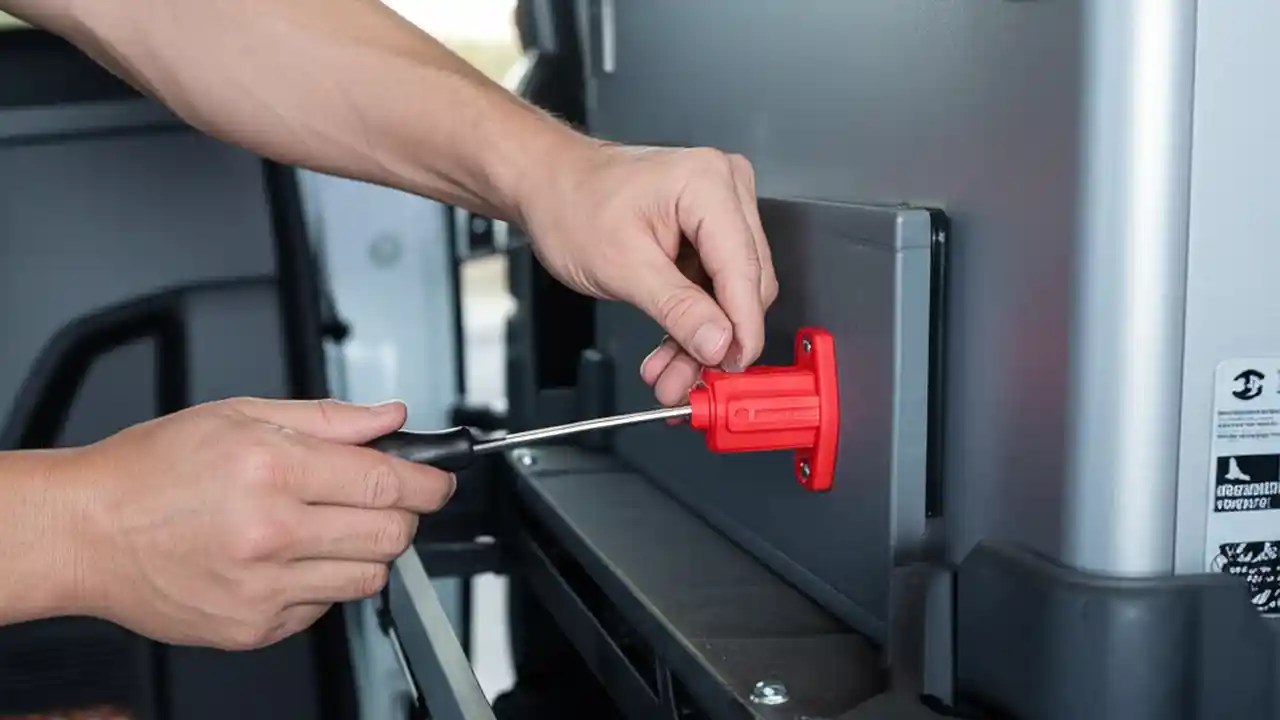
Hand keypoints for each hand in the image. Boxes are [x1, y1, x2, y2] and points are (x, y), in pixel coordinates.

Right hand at [63, 398, 452, 649]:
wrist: (87, 531)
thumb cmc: (152, 470)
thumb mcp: (241, 415)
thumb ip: (330, 418)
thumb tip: (390, 417)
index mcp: (273, 470)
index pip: (389, 483)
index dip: (429, 481)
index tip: (439, 480)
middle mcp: (272, 532)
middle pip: (392, 535)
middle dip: (404, 516)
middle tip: (384, 501)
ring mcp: (263, 588)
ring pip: (367, 577)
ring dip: (366, 551)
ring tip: (326, 528)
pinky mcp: (252, 628)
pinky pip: (323, 608)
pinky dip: (320, 583)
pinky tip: (286, 559)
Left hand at [522, 143, 777, 405]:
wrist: (549, 186)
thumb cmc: (572, 205)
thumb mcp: (622, 266)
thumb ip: (677, 307)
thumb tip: (719, 342)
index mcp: (708, 184)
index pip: (744, 268)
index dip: (743, 327)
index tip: (734, 367)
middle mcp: (725, 189)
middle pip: (743, 283)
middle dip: (716, 339)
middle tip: (686, 380)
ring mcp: (719, 208)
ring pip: (729, 292)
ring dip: (702, 338)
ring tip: (671, 375)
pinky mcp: (708, 230)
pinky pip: (713, 285)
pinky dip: (692, 320)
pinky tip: (672, 352)